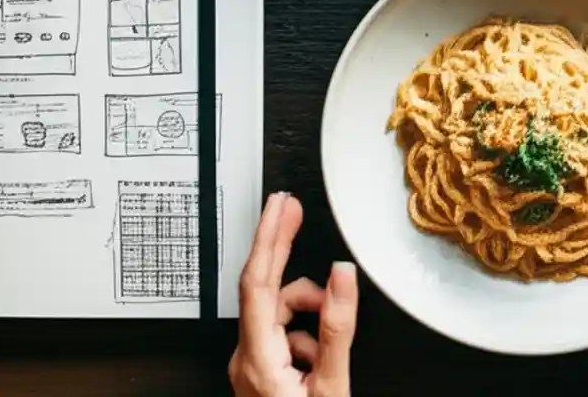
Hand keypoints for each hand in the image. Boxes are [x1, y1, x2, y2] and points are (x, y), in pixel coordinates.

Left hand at [229, 192, 359, 396]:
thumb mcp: (332, 386)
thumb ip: (337, 329)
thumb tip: (341, 275)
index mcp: (257, 358)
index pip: (257, 283)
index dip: (270, 238)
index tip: (282, 207)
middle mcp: (245, 357)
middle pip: (263, 288)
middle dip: (278, 246)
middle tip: (289, 208)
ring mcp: (251, 365)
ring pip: (280, 313)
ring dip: (308, 313)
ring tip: (330, 349)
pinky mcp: (261, 371)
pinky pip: (284, 334)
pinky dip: (306, 335)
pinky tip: (320, 363)